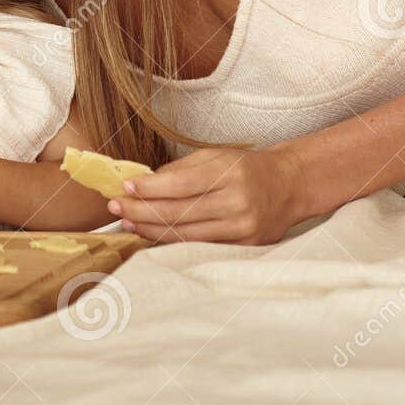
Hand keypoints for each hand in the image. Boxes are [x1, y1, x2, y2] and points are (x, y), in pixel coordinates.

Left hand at [107, 144, 303, 245]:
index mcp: (230, 173)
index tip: (124, 187)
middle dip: (141, 211)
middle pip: (179, 213)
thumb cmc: (246, 168)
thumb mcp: (216, 157)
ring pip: (186, 235)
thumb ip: (180, 170)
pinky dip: (172, 242)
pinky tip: (153, 235)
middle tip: (115, 208)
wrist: (289, 186)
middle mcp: (237, 202)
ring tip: (128, 223)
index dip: (149, 188)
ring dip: (151, 230)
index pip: (180, 184)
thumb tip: (141, 183)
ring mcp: (242, 228)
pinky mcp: (245, 247)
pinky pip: (200, 247)